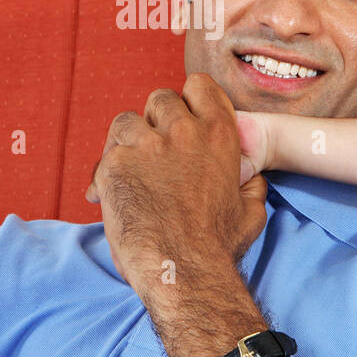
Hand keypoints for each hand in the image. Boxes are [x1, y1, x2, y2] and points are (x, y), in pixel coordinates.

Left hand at [84, 74, 269, 292]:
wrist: (182, 270)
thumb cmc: (218, 247)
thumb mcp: (251, 211)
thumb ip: (251, 185)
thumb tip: (250, 178)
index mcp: (219, 134)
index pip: (199, 86)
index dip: (189, 99)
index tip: (183, 119)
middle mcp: (183, 130)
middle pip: (160, 99)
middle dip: (155, 121)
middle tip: (154, 152)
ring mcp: (146, 144)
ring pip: (127, 121)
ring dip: (127, 142)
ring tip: (129, 172)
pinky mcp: (115, 163)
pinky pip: (105, 154)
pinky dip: (105, 172)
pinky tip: (106, 196)